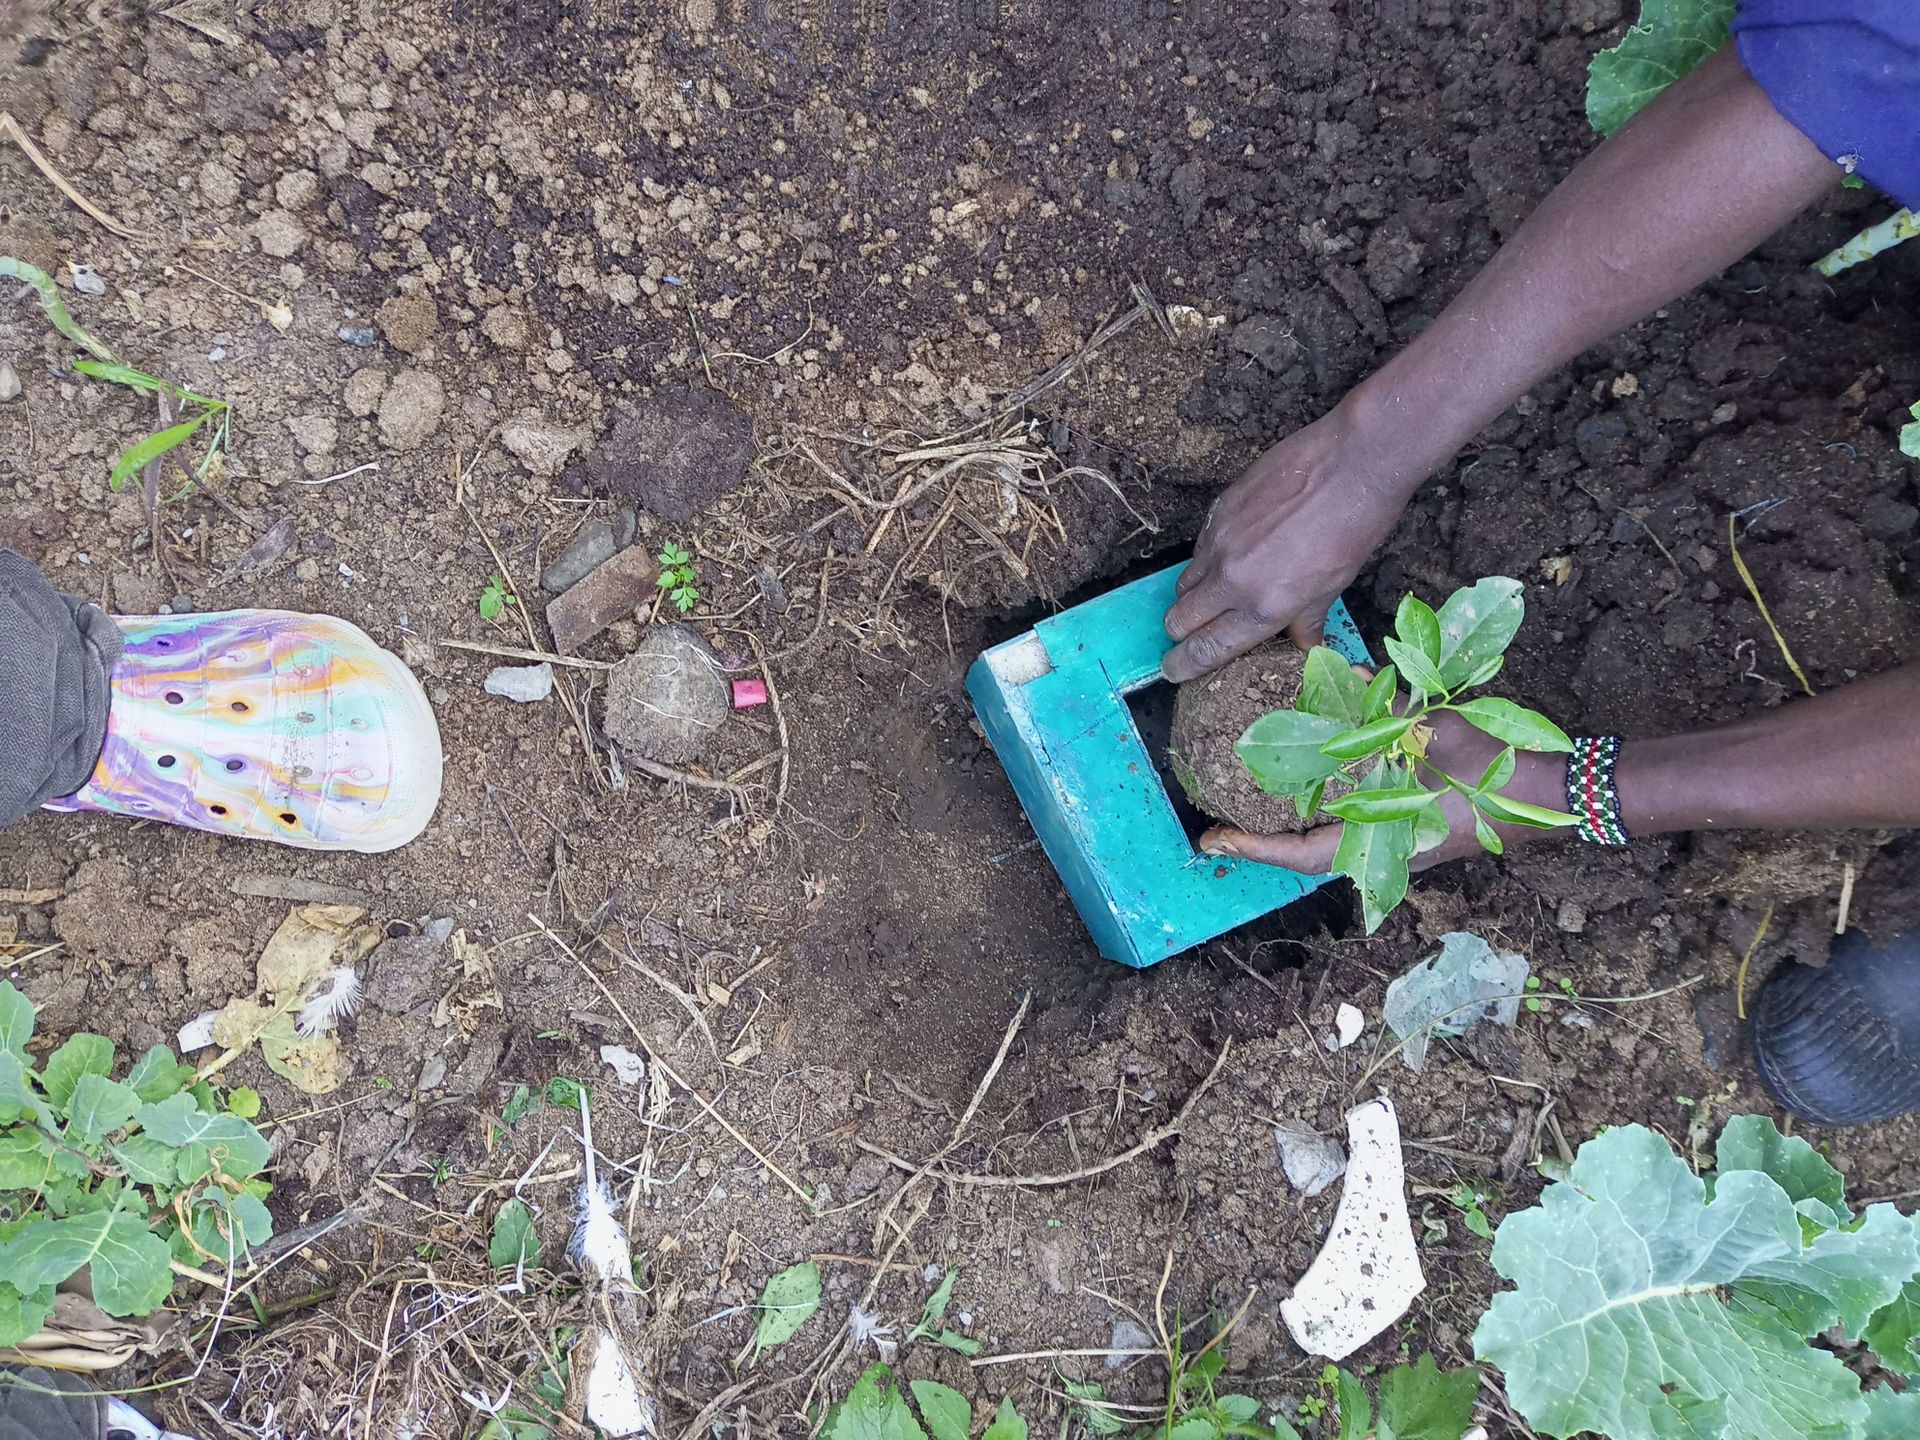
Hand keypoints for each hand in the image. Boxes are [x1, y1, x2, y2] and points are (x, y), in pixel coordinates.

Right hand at [1162, 403, 1416, 681]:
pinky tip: (1239, 549)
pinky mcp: (1218, 509)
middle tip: (1197, 631)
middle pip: (1178, 618)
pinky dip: (1209, 558)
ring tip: (1224, 589)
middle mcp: (1233, 578)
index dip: (1184, 665)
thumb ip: (1305, 620)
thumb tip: (1300, 647)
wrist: (1353, 460)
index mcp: (1265, 606)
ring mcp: (1220, 541)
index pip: (1206, 648)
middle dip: (1182, 631)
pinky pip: (1198, 547)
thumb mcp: (1335, 586)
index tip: (1174, 670)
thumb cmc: (1356, 527)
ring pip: (1184, 582)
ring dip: (1196, 594)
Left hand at [1196, 709, 1568, 874]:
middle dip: (1268, 841)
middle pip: (1312, 854)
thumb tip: (1352, 673)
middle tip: (1226, 822)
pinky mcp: (1423, 830)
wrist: (1560, 792)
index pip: (1300, 855)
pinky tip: (1323, 782)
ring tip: (1261, 804)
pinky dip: (1336, 808)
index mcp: (1384, 841)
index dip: (1254, 849)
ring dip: (1300, 826)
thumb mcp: (1432, 733)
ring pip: (1337, 842)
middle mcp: (1389, 852)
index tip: (1212, 841)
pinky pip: (1365, 825)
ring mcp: (1407, 844)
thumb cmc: (1497, 770)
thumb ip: (1387, 708)